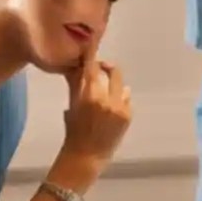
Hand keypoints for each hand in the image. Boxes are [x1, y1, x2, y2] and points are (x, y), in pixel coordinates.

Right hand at [51, 53, 131, 191]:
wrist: (87, 155)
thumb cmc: (75, 130)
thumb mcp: (72, 104)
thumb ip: (76, 83)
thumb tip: (78, 65)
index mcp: (90, 96)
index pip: (93, 68)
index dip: (92, 55)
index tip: (91, 45)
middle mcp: (108, 100)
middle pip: (114, 72)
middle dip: (108, 67)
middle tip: (102, 68)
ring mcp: (120, 108)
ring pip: (122, 86)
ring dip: (115, 87)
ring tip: (106, 96)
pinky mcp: (128, 116)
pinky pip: (127, 100)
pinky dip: (120, 100)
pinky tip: (112, 109)